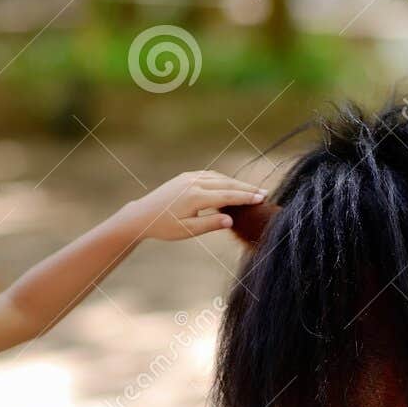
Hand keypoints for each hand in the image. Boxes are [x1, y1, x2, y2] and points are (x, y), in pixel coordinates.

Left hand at [122, 170, 267, 241]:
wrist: (143, 215)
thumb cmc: (164, 227)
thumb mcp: (187, 230)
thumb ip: (210, 224)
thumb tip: (231, 219)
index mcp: (196, 197)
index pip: (227, 196)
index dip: (246, 197)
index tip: (262, 198)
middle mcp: (194, 183)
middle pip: (226, 183)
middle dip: (246, 188)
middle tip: (264, 193)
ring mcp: (190, 177)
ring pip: (219, 177)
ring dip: (236, 183)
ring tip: (251, 190)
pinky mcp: (186, 177)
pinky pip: (209, 175)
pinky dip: (223, 179)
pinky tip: (230, 184)